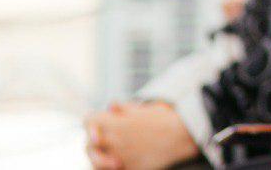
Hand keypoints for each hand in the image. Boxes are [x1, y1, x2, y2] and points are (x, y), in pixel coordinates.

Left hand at [84, 101, 198, 169]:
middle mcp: (113, 139)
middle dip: (95, 143)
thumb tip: (112, 106)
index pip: (89, 121)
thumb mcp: (146, 108)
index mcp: (115, 122)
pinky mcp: (128, 168)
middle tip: (102, 143)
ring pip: (96, 162)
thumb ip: (126, 108)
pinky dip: (114, 169)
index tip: (99, 125)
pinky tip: (121, 164)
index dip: (93, 122)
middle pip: (89, 144)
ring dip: (100, 160)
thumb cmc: (165, 120)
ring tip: (112, 159)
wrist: (182, 136)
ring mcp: (119, 156)